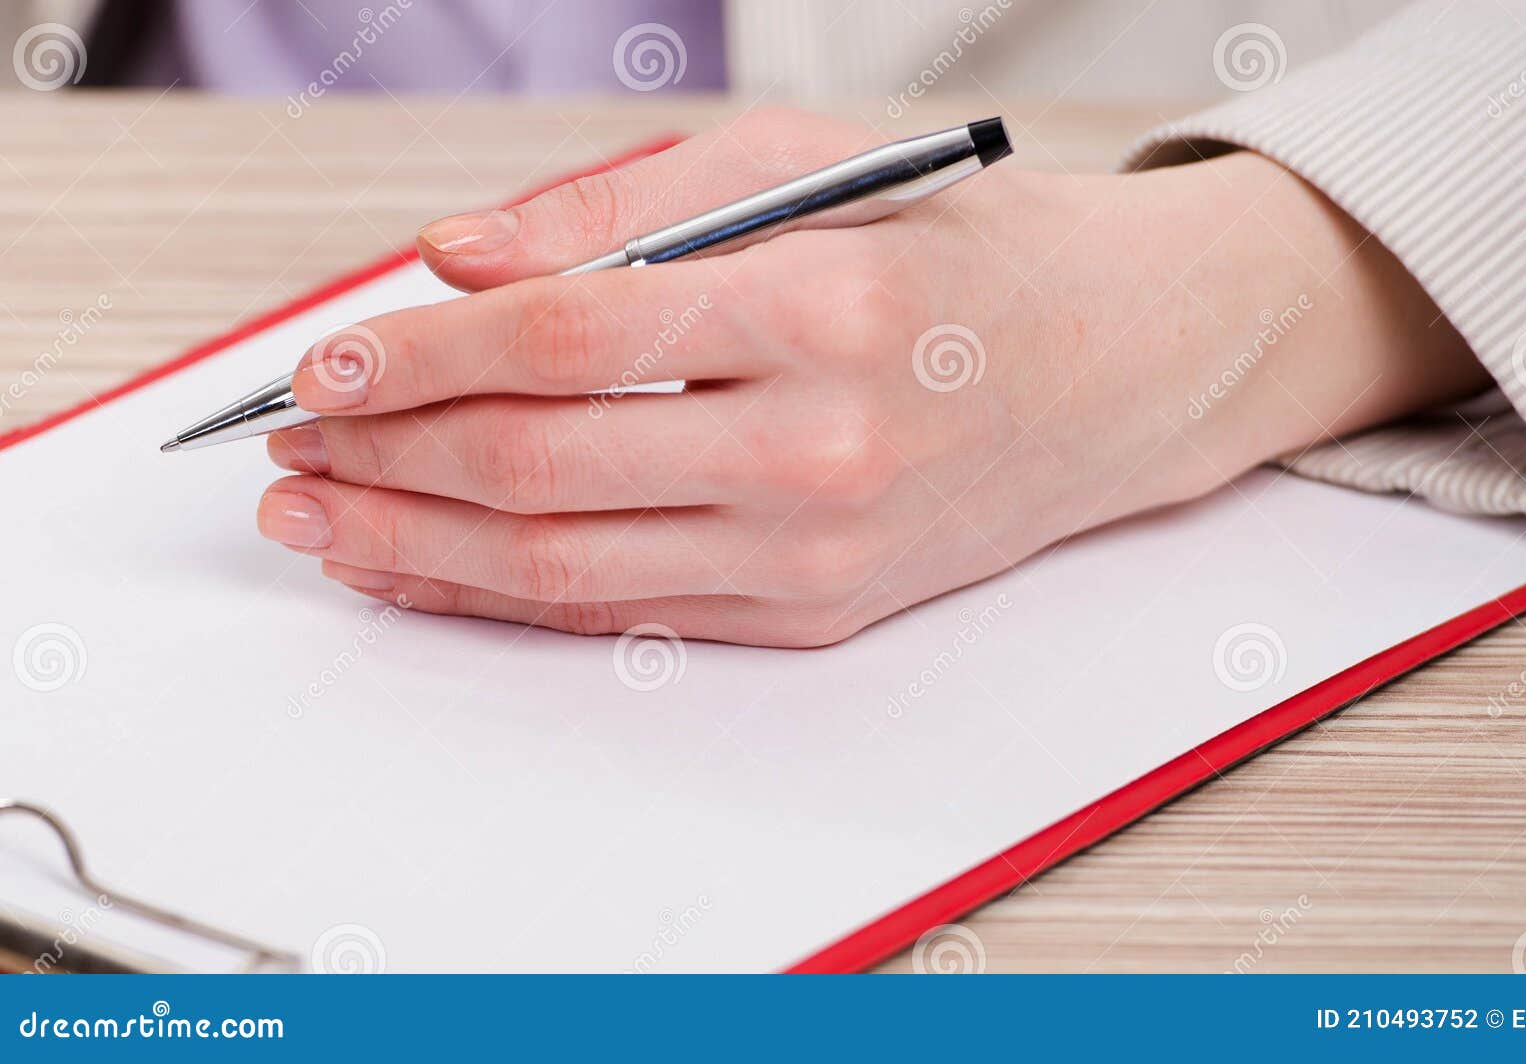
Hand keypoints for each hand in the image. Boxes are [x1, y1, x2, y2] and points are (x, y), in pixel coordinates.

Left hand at [257, 108, 1487, 646]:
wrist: (1124, 366)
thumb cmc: (976, 254)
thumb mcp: (812, 170)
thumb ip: (623, 211)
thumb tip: (461, 259)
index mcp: (819, 305)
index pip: (563, 337)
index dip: (419, 354)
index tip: (326, 357)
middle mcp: (820, 446)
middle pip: (541, 465)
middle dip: (387, 455)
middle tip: (295, 440)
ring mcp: (820, 548)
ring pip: (564, 565)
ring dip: (418, 546)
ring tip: (324, 519)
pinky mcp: (818, 611)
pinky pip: (629, 616)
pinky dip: (507, 599)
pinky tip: (430, 571)